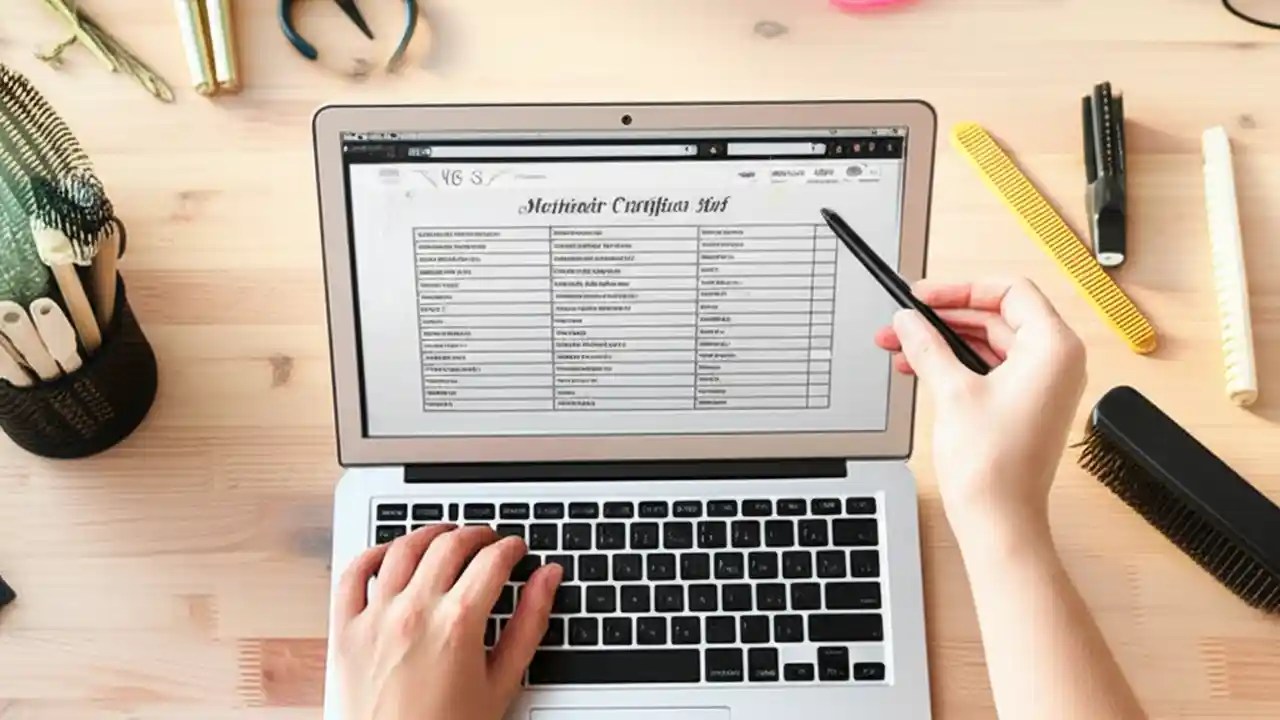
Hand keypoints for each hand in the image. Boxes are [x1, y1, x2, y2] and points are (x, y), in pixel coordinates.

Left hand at [334, 525, 562, 719]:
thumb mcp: (501, 683)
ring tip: (446, 537)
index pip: (493, 560)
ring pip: (403, 548)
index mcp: (458, 623)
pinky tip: (391, 553)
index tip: (515, 549)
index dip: (511, 547)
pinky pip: (354, 573)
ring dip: (430, 534)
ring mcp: (375, 617)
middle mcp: (415, 611)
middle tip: (488, 539)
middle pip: (450, 544)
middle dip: (477, 534)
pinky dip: (373, 553)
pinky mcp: (345, 629)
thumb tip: (547, 579)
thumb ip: (529, 624)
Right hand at [874, 278, 1085, 539]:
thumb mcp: (952, 392)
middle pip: (996, 316)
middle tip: (904, 320)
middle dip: (944, 318)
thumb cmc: (993, 467)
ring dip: (943, 342)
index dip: (961, 289)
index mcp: (1053, 348)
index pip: (1010, 292)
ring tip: (900, 344)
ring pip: (988, 343)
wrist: (999, 520)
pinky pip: (989, 368)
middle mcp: (1056, 362)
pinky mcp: (1025, 403)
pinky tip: (918, 366)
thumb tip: (909, 320)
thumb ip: (929, 346)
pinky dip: (955, 363)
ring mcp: (1041, 384)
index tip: (924, 296)